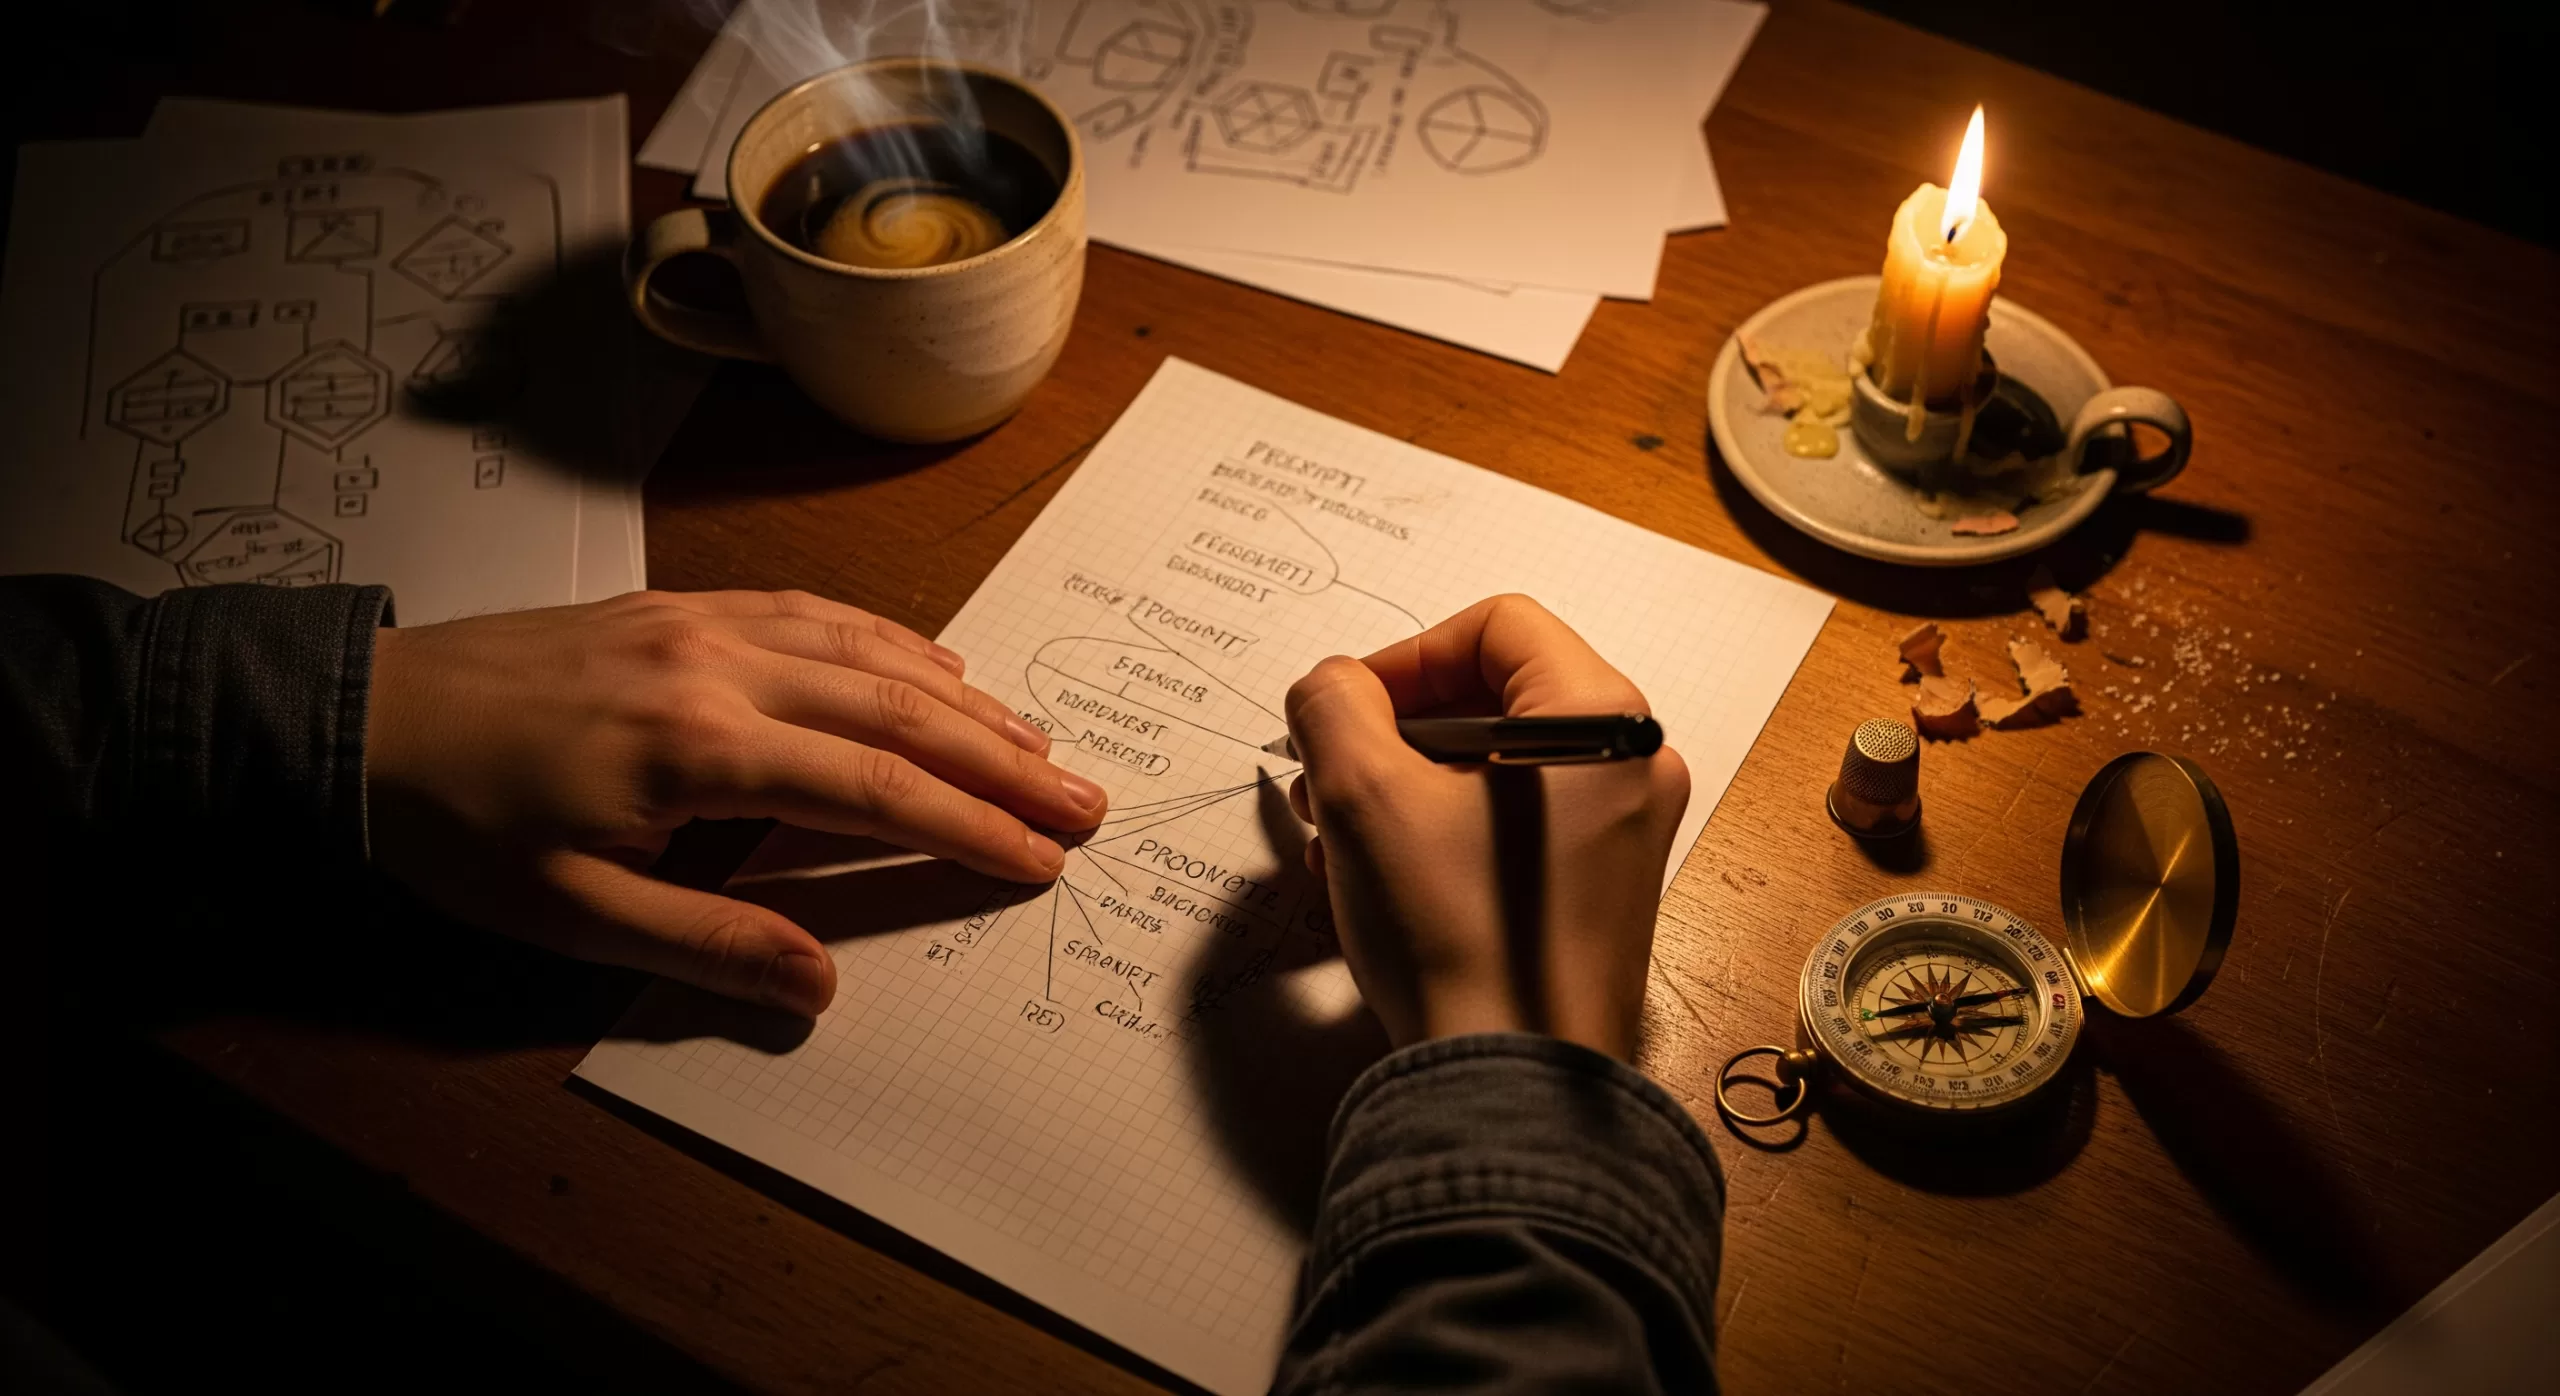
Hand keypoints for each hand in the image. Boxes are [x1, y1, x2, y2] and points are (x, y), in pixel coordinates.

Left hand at [366, 590, 1105, 1014]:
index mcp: (697, 749)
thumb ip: (702, 945)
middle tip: (1088, 799)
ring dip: (967, 697)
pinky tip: (936, 666)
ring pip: (870, 650)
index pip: (873, 789)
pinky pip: (819, 613)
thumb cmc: (457, 828)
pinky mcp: (684, 605)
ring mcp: (705, 622)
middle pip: (898, 708)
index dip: (968, 828)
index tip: (1042, 859)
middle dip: (1004, 760)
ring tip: (1040, 743)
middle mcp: (720, 665)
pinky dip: (895, 642)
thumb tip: (820, 984)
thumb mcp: (566, 915)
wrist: (362, 713)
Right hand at [1282, 595, 1689, 1060]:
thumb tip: (1330, 686)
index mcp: (1601, 720)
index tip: (1346, 709)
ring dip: (1402, 787)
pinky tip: (1375, 882)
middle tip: (1328, 778)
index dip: (1404, 655)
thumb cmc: (1461, 940)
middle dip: (1392, 731)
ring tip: (1338, 839)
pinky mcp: (1596, 892)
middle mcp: (1630, 768)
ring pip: (1493, 767)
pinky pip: (1510, 827)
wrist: (1510, 1085)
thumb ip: (1333, 706)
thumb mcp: (1365, 796)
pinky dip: (1439, 833)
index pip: (1498, 625)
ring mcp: (1621, 835)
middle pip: (1495, 694)